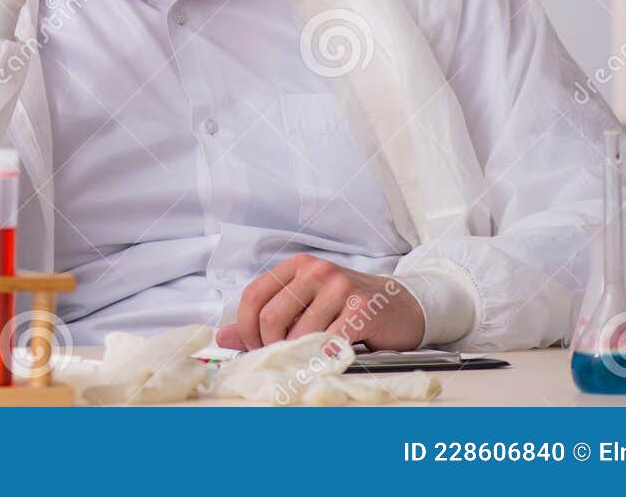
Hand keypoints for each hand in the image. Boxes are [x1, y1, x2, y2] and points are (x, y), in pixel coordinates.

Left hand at [215, 255, 424, 351]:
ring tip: (308, 359)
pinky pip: (329, 341)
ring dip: (299, 356)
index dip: (245, 328)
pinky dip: (322, 358)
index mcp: (296, 266)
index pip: (253, 296)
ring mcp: (339, 286)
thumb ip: (267, 317)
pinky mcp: (361, 307)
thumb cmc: (349, 307)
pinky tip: (327, 359)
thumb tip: (224, 336)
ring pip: (299, 334)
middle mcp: (316, 270)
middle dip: (269, 347)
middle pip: (270, 317)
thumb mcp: (305, 304)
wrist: (401, 305)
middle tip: (281, 359)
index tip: (253, 347)